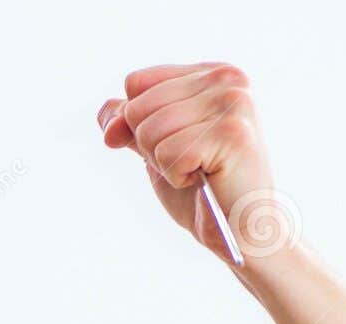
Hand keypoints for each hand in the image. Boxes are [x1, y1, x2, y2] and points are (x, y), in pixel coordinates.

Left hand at [97, 62, 274, 261]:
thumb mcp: (157, 150)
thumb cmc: (202, 189)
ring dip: (164, 163)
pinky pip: (167, 154)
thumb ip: (130, 127)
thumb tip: (106, 118)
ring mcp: (231, 103)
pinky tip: (204, 179)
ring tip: (197, 170)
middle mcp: (226, 78)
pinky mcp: (231, 133)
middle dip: (150, 147)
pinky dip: (177, 176)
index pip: (136, 83)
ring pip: (149, 131)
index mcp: (210, 73)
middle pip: (138, 108)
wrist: (239, 227)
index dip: (136, 123)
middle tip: (188, 163)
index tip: (170, 145)